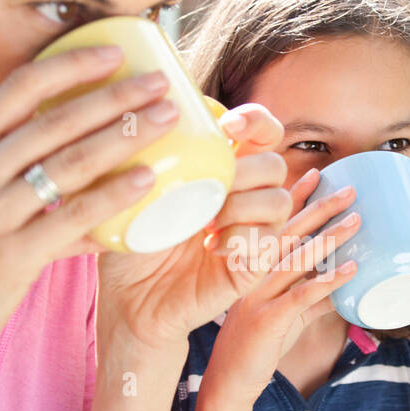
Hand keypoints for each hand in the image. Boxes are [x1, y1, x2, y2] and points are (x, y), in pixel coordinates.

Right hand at [0, 46, 182, 370]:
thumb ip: (6, 176)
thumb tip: (67, 158)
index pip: (19, 88)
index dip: (71, 64)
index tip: (114, 51)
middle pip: (56, 121)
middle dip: (115, 96)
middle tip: (161, 83)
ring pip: (71, 163)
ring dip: (125, 136)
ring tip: (166, 120)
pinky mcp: (11, 256)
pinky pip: (74, 217)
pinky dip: (114, 197)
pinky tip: (146, 182)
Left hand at [97, 104, 293, 350]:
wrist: (128, 299)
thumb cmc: (131, 240)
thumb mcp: (134, 189)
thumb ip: (149, 153)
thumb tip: (143, 111)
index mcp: (222, 170)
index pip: (263, 132)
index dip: (257, 121)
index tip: (228, 126)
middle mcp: (243, 197)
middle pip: (275, 164)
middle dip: (245, 169)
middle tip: (210, 187)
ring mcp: (252, 231)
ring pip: (280, 200)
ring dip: (244, 204)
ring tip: (208, 220)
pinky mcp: (253, 265)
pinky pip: (269, 241)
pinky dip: (241, 238)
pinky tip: (211, 247)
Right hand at [202, 168, 362, 399]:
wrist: (230, 382)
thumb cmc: (257, 346)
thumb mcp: (287, 315)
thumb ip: (312, 297)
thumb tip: (342, 284)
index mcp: (254, 268)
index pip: (277, 226)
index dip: (296, 199)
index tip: (318, 174)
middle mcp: (253, 275)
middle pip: (289, 233)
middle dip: (319, 207)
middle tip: (349, 189)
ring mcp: (259, 295)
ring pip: (296, 258)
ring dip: (329, 237)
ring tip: (357, 221)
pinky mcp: (269, 319)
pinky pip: (303, 295)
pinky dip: (328, 281)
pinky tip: (351, 270)